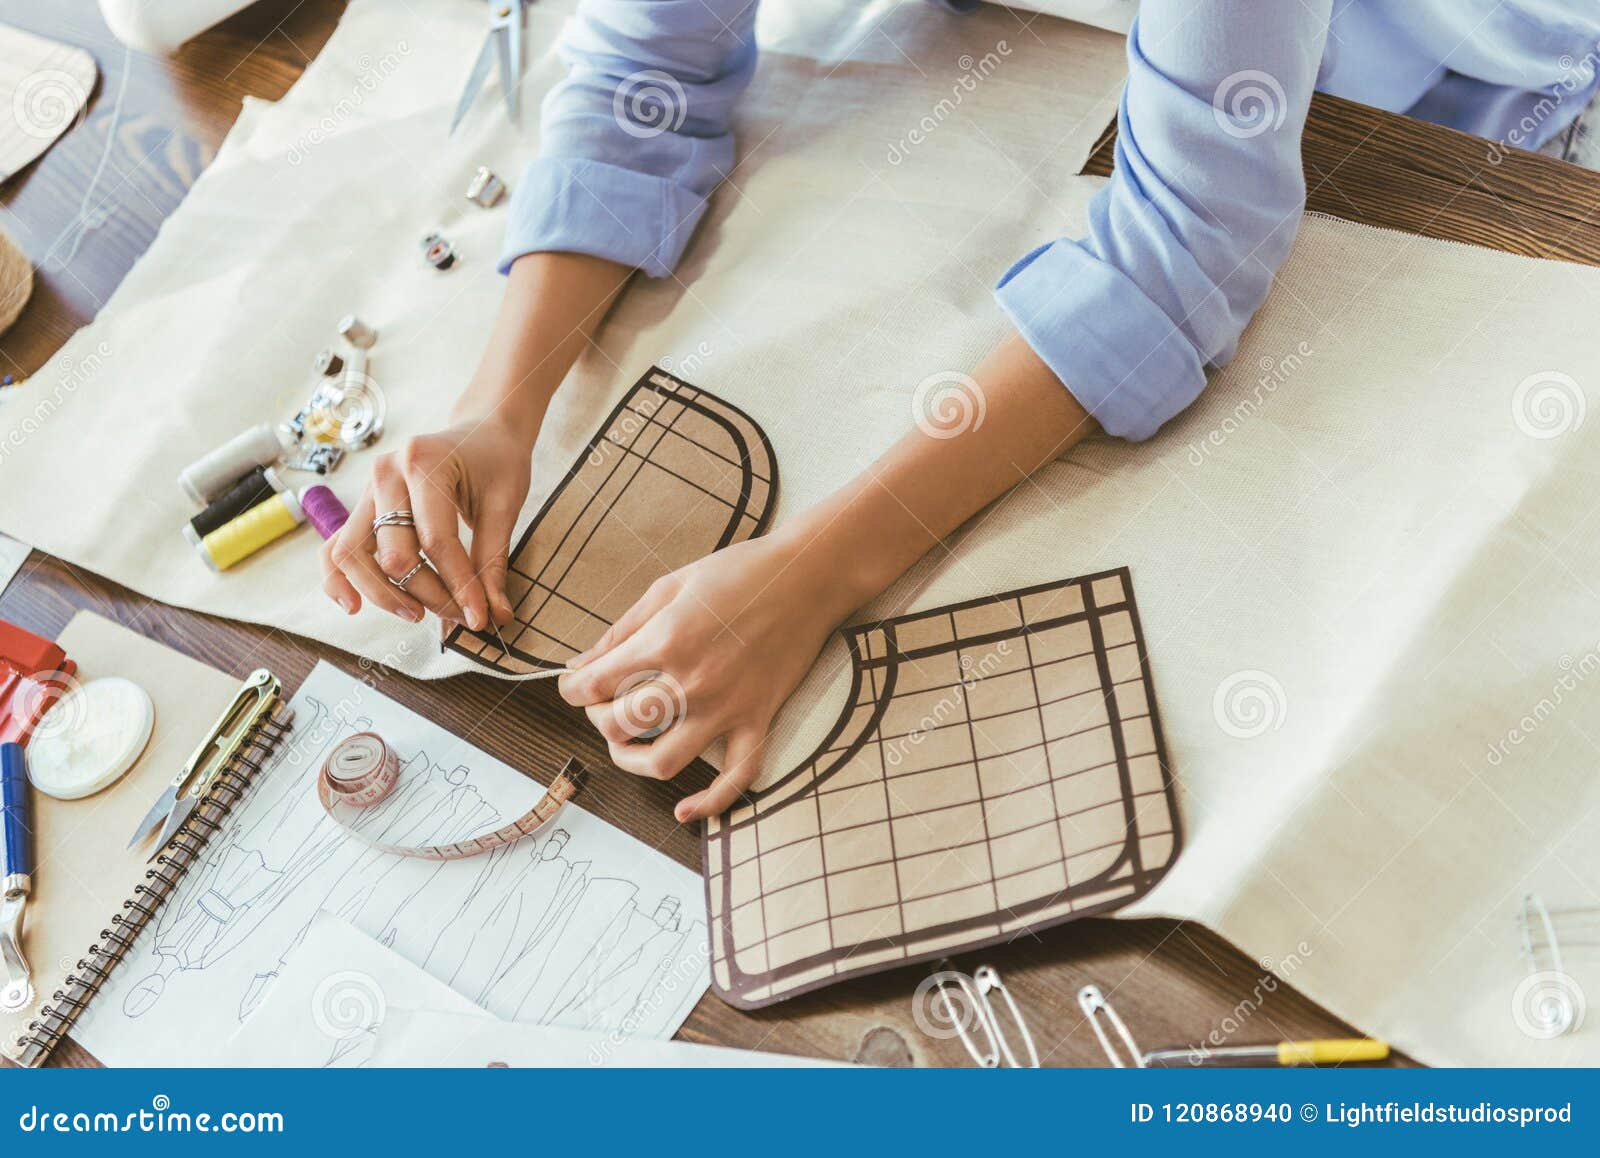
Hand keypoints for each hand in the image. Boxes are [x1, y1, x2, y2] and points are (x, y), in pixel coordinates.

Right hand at [321, 413, 531, 630]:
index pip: (437, 541)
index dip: (458, 587)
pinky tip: (354, 606)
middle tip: (460, 616)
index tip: (479, 619)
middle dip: (428, 595)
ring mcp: (367, 489)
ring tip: (418, 614)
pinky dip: (338, 580)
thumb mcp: (505, 504)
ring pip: (352, 555)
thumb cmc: (495, 461)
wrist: (480, 431)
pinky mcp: (361, 507)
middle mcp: (386, 473)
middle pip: (394, 553)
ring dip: (383, 594)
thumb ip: (494, 560)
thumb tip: (493, 615)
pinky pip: (335, 548)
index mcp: (424, 462)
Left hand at [557, 532, 858, 822]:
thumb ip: (622, 629)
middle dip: (597, 718)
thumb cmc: (740, 572)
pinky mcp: (758, 721)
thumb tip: (581, 664)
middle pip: (619, 725)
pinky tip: (683, 811)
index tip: (575, 685)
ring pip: (662, 762)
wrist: (808, 578)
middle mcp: (693, 681)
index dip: (572, 688)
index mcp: (667, 640)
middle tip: (602, 704)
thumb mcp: (670, 586)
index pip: (594, 683)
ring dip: (631, 761)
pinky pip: (735, 778)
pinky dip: (710, 803)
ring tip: (627, 746)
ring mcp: (728, 707)